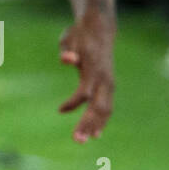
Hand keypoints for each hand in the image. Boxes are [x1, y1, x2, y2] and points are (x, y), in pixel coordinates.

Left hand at [58, 16, 114, 141]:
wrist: (100, 29)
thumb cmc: (80, 35)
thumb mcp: (69, 38)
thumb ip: (67, 50)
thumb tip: (67, 60)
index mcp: (93, 68)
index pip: (85, 92)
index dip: (73, 103)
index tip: (59, 110)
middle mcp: (104, 78)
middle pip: (98, 106)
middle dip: (88, 124)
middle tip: (77, 140)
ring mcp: (108, 83)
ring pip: (105, 109)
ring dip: (95, 126)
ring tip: (83, 140)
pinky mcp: (108, 85)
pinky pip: (107, 106)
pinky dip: (101, 120)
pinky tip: (95, 133)